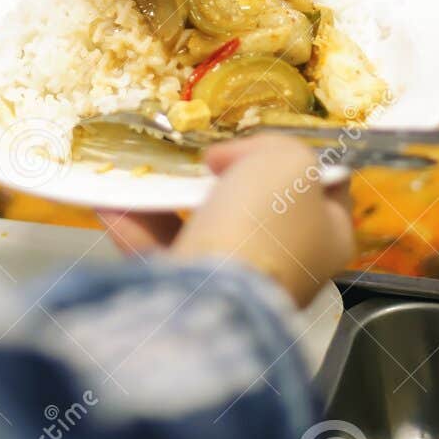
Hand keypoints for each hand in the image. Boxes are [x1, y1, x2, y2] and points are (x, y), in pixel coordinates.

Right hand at [99, 136, 355, 308]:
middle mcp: (288, 264)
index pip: (328, 187)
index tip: (264, 139)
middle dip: (224, 178)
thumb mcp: (289, 161)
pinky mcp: (189, 300)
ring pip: (202, 229)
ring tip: (147, 170)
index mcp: (328, 236)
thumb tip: (228, 162)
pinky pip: (160, 254)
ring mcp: (236, 285)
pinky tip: (110, 200)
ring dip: (170, 197)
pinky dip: (136, 225)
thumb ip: (270, 146)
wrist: (209, 298)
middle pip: (258, 207)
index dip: (298, 155)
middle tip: (204, 158)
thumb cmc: (263, 225)